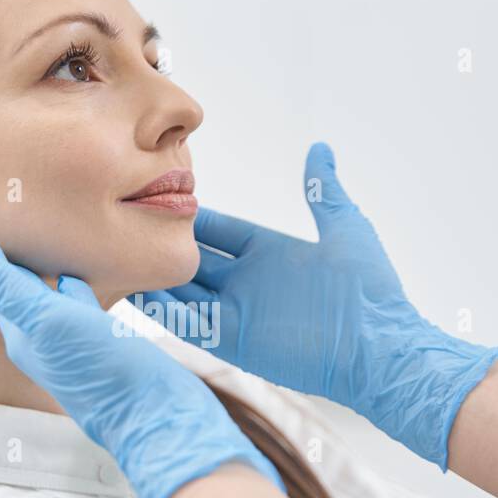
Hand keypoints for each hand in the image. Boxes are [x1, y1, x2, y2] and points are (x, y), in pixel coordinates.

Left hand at [0, 226, 282, 497]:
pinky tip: (92, 269)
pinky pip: (83, 307)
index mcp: (22, 333)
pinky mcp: (106, 348)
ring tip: (50, 227)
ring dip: (49, 264)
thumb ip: (3, 286)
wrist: (165, 420)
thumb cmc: (107, 372)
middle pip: (20, 286)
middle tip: (12, 206)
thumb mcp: (48, 320)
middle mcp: (43, 340)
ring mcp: (75, 345)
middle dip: (14, 251)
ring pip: (53, 294)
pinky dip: (81, 283)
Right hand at [144, 142, 497, 469]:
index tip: (161, 196)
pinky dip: (162, 307)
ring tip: (118, 254)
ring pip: (184, 291)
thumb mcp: (345, 228)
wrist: (379, 348)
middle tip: (126, 221)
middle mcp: (249, 283)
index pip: (220, 231)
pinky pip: (189, 321)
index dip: (193, 217)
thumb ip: (323, 190)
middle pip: (195, 259)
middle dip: (164, 243)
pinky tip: (136, 287)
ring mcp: (239, 313)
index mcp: (271, 254)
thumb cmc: (371, 292)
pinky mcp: (234, 340)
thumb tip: (319, 150)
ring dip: (155, 275)